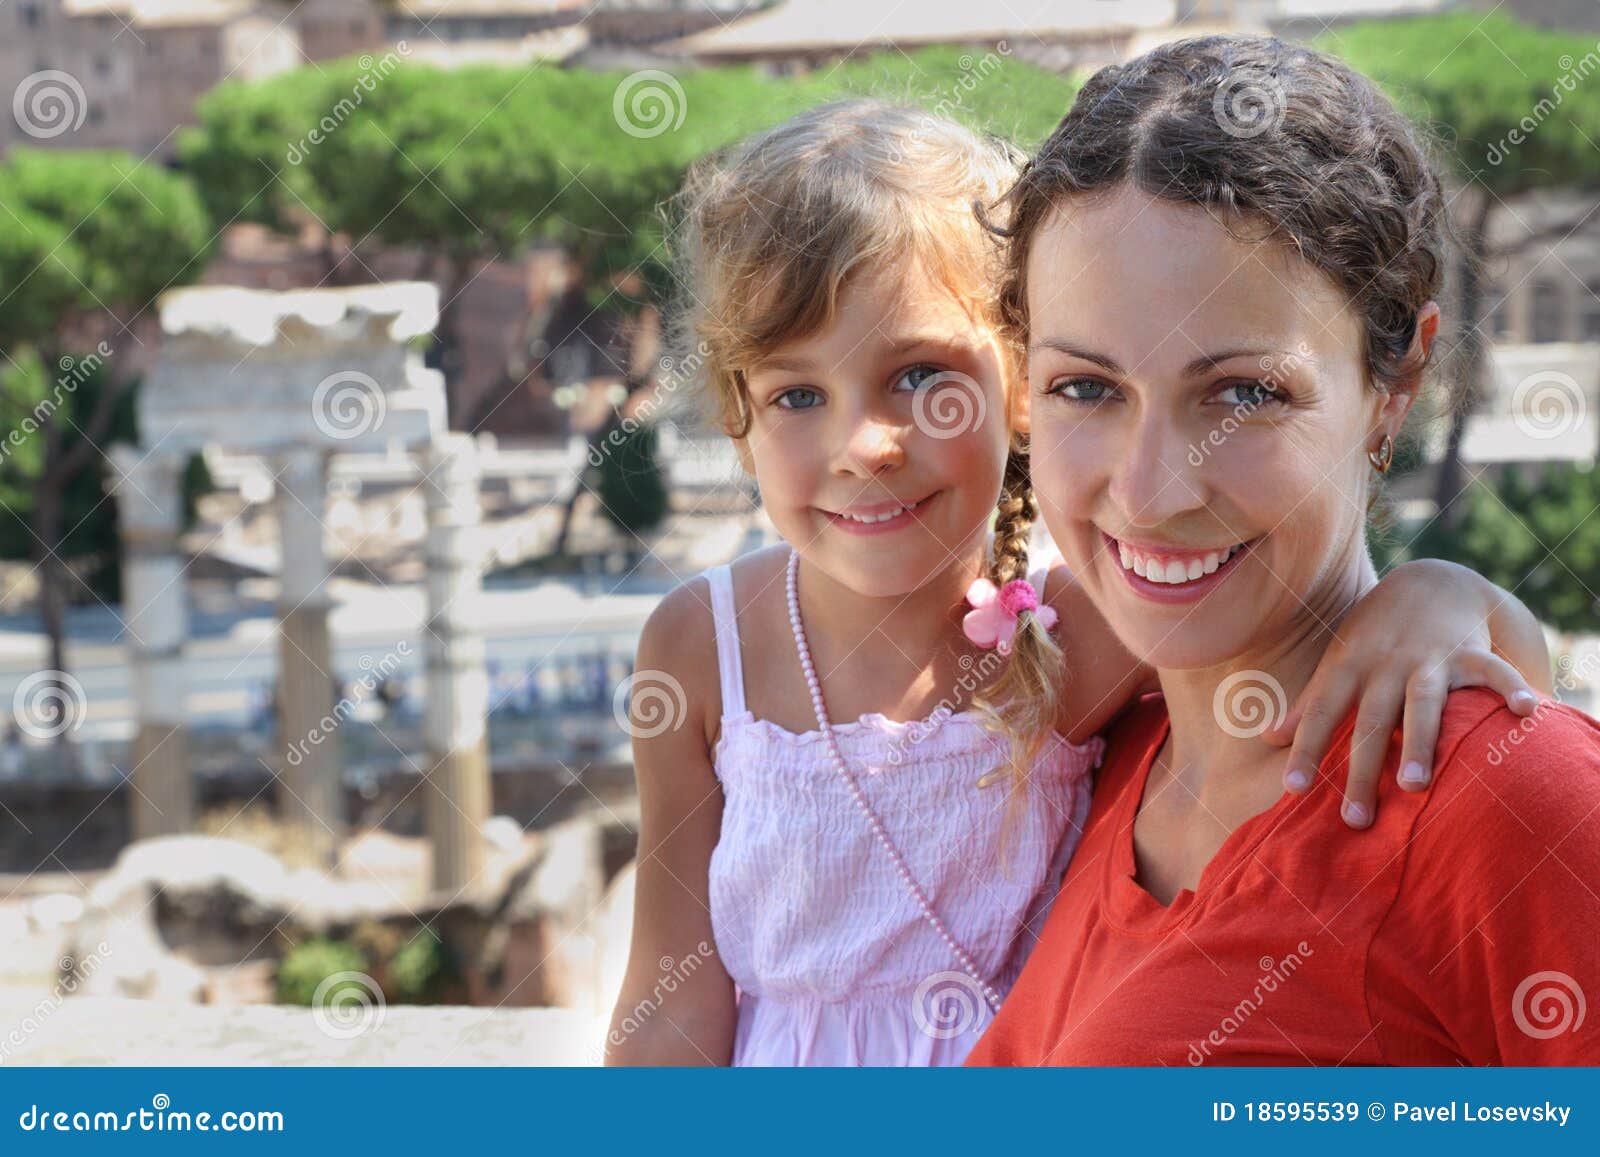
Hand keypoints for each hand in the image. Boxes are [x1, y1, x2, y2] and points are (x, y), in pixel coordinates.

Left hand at [1264, 563, 1542, 828]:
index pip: (1320, 713)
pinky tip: (1526, 712)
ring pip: (1421, 702)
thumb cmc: (1374, 635)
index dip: (1304, 749)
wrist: (1429, 580)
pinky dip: (1510, 687)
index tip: (1292, 790)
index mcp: (1348, 668)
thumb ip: (1309, 702)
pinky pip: (1492, 671)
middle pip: (1370, 721)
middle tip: (1355, 818)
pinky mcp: (1470, 652)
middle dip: (1362, 768)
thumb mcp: (1337, 661)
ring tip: (1412, 784)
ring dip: (1417, 741)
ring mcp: (1428, 658)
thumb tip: (1266, 737)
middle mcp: (1385, 665)